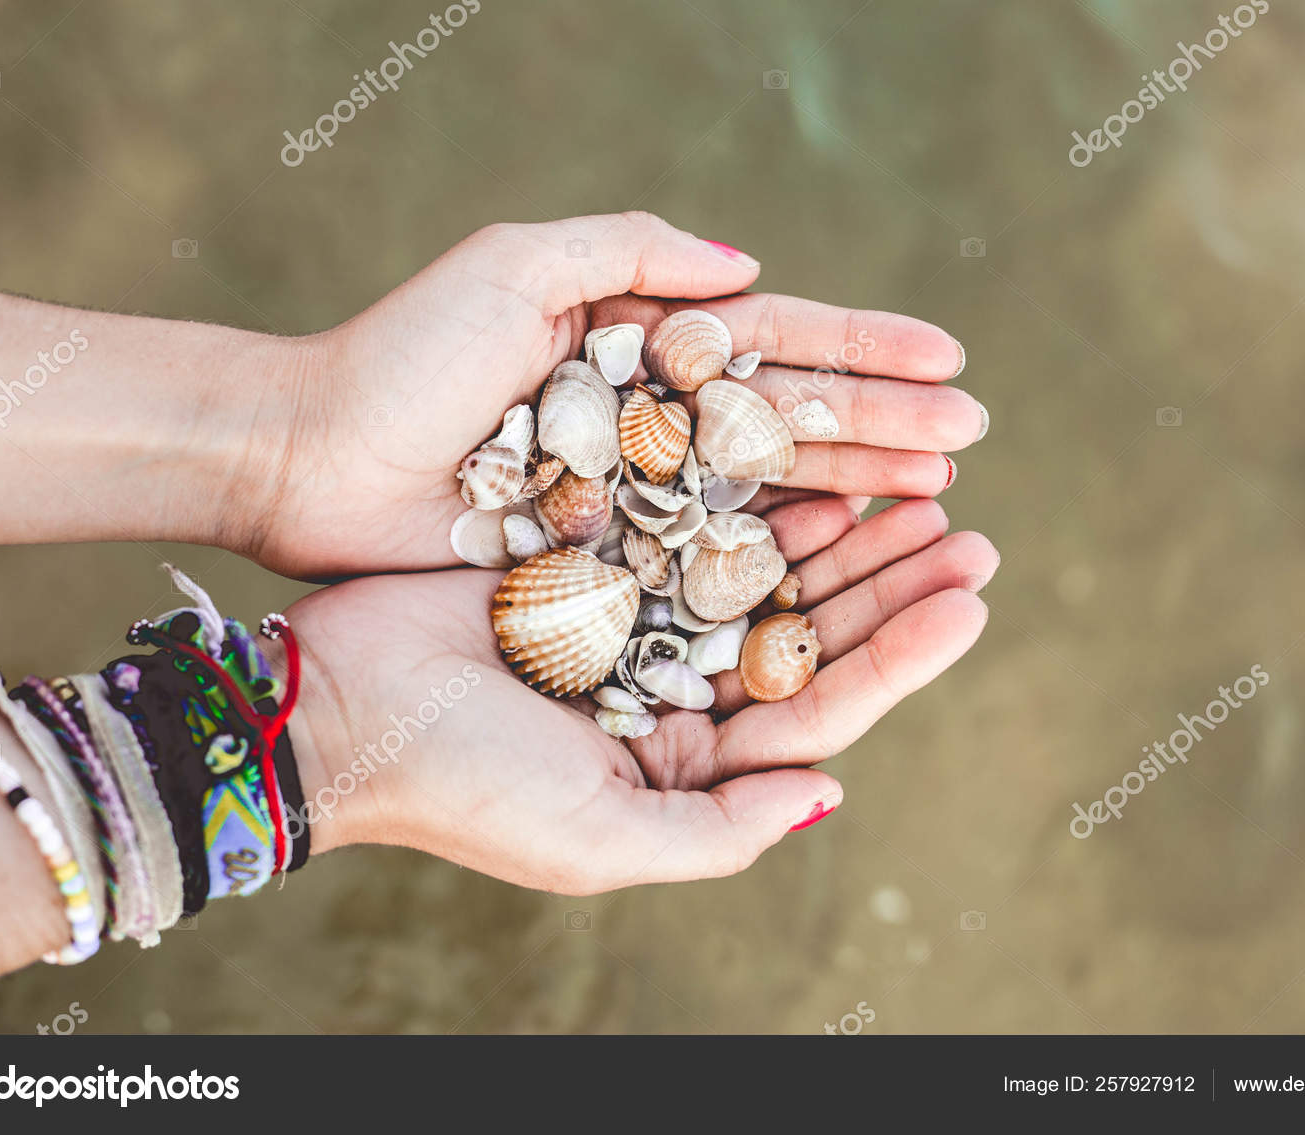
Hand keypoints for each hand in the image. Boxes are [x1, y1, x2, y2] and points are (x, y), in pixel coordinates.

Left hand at [243, 212, 981, 577]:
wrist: (310, 457)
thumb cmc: (403, 354)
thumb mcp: (512, 269)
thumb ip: (626, 251)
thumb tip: (747, 270)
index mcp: (636, 341)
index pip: (773, 342)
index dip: (861, 350)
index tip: (946, 360)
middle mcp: (649, 418)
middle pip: (786, 418)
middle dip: (882, 424)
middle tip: (971, 438)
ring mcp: (633, 492)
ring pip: (764, 492)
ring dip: (854, 490)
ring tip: (939, 496)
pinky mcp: (605, 560)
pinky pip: (705, 559)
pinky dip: (777, 558)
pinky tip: (845, 555)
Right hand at [281, 496, 996, 893]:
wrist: (335, 706)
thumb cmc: (460, 787)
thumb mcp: (596, 839)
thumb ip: (720, 827)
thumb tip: (832, 795)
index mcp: (686, 763)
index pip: (820, 708)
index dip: (900, 657)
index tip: (970, 602)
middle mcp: (675, 691)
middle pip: (809, 633)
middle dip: (890, 585)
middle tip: (966, 533)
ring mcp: (639, 620)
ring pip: (767, 571)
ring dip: (840, 534)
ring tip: (914, 487)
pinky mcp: (597, 557)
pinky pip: (697, 519)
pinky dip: (754, 495)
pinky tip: (810, 464)